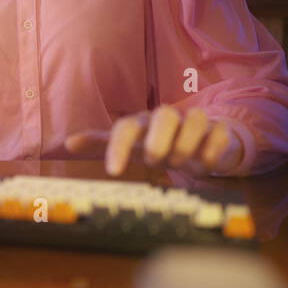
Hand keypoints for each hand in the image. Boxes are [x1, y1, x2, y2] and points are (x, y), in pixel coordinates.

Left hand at [64, 105, 243, 176]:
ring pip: (195, 118)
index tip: (113, 172)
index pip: (126, 127)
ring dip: (185, 145)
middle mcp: (168, 119)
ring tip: (179, 163)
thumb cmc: (156, 146)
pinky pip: (219, 132)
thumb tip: (69, 143)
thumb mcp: (128, 148)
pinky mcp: (217, 131)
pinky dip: (211, 148)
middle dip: (159, 141)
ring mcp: (194, 123)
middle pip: (164, 115)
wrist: (196, 145)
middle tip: (155, 162)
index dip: (118, 147)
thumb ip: (99, 145)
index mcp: (143, 124)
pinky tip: (204, 163)